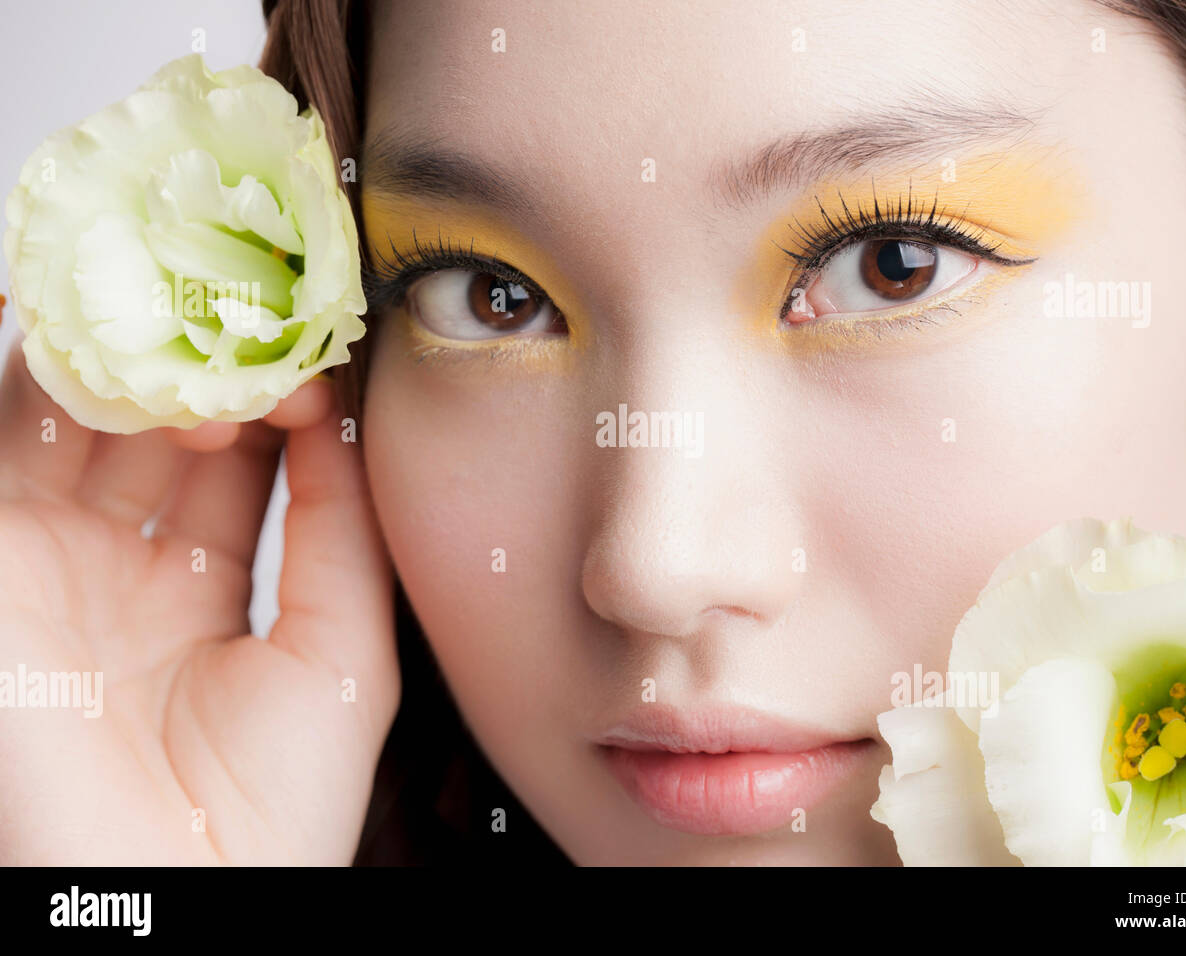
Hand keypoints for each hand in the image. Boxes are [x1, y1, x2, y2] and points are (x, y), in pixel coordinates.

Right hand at [0, 343, 398, 863]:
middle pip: (154, 435)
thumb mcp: (343, 652)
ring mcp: (52, 562)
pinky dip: (59, 384)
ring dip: (137, 366)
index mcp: (199, 593)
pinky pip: (15, 443)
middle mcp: (118, 570)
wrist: (180, 896)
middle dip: (204, 370)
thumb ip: (340, 530)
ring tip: (198, 319)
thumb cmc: (274, 802)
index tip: (314, 351)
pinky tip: (126, 349)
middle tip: (250, 311)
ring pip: (81, 424)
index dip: (272, 402)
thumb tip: (340, 418)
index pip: (233, 466)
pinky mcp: (0, 561)